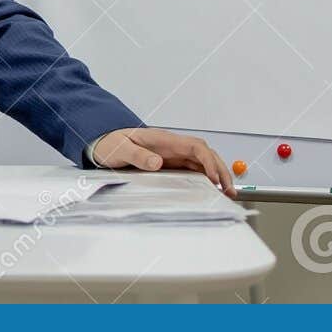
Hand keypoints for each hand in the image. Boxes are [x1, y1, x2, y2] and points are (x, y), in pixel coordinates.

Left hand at [91, 127, 235, 196]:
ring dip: (216, 174)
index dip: (209, 161)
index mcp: (164, 139)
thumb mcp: (120, 149)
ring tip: (227, 192)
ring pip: (203, 161)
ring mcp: (172, 154)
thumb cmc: (111, 143)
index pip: (196, 146)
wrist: (102, 142)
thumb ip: (137, 155)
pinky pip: (193, 168)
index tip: (214, 178)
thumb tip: (158, 162)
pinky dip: (205, 177)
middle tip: (230, 190)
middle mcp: (172, 146)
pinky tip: (211, 188)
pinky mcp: (170, 162)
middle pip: (205, 154)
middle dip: (220, 170)